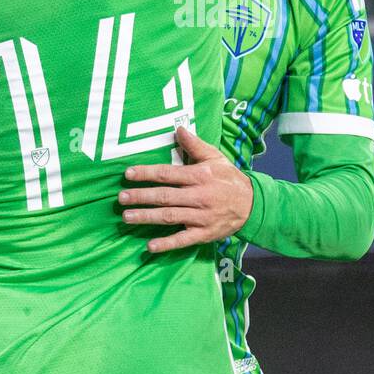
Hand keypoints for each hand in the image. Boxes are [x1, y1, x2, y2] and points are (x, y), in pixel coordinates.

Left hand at [118, 126, 253, 253]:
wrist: (252, 204)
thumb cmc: (228, 179)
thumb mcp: (215, 157)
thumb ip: (195, 145)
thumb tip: (178, 128)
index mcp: (199, 176)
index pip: (168, 174)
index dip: (146, 174)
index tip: (127, 174)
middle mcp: (199, 196)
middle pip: (165, 197)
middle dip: (141, 197)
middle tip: (121, 197)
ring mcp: (201, 217)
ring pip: (170, 217)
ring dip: (147, 217)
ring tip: (127, 217)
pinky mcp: (204, 234)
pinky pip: (183, 240)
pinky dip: (166, 244)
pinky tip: (149, 246)